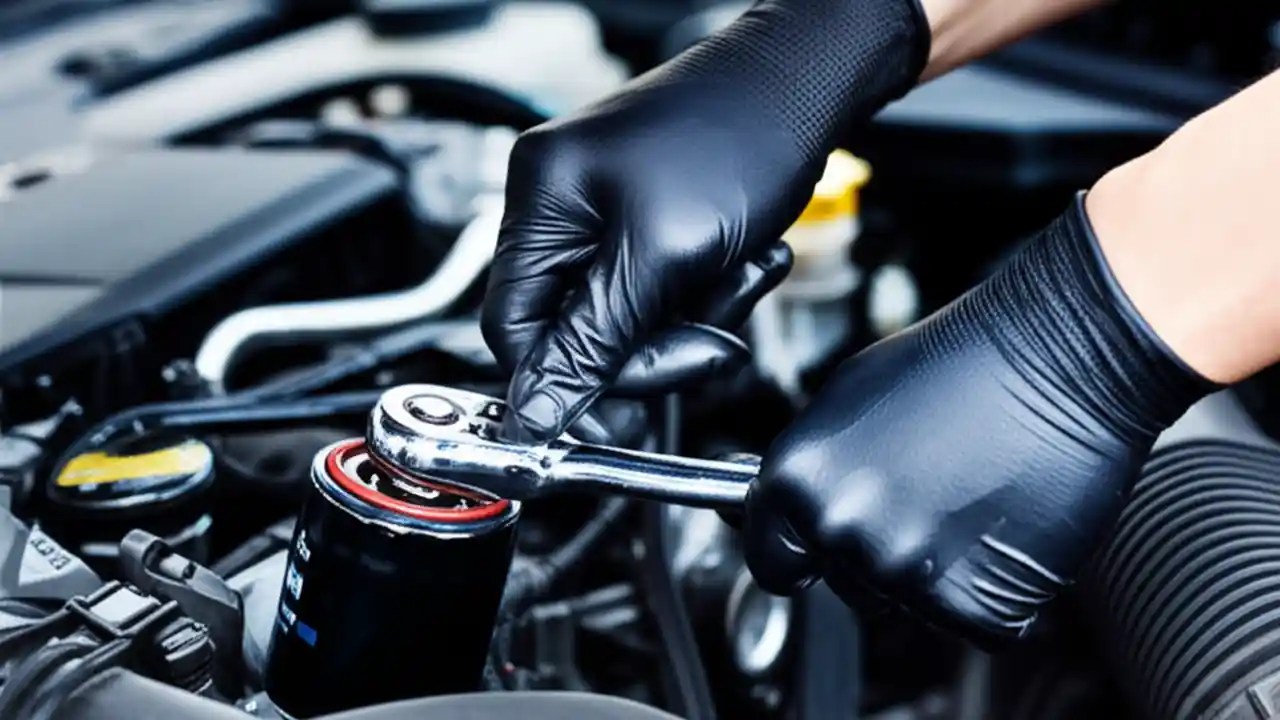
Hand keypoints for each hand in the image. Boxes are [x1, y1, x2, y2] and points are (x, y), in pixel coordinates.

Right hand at [483, 0, 929, 441]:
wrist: (811, 85)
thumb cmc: (740, 135)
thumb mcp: (662, 253)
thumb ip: (594, 341)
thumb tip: (536, 412)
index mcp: (543, 201)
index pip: (512, 327)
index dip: (562, 381)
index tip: (619, 412)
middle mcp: (565, 207)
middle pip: (576, 331)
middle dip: (651, 347)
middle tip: (707, 343)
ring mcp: (610, 216)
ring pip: (631, 322)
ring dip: (695, 317)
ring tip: (738, 273)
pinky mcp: (654, 224)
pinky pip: (667, 296)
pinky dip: (713, 292)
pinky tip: (747, 258)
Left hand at [743, 194, 1217, 646]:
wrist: (1059, 357)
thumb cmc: (961, 361)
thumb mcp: (847, 397)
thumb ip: (810, 466)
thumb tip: (785, 503)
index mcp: (797, 478)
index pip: (772, 559)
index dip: (799, 554)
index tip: (819, 550)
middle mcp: (841, 529)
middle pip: (844, 585)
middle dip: (875, 554)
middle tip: (924, 497)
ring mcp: (907, 572)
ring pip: (906, 604)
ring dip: (933, 573)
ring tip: (966, 503)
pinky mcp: (976, 603)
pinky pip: (971, 620)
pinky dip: (991, 590)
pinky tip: (1001, 530)